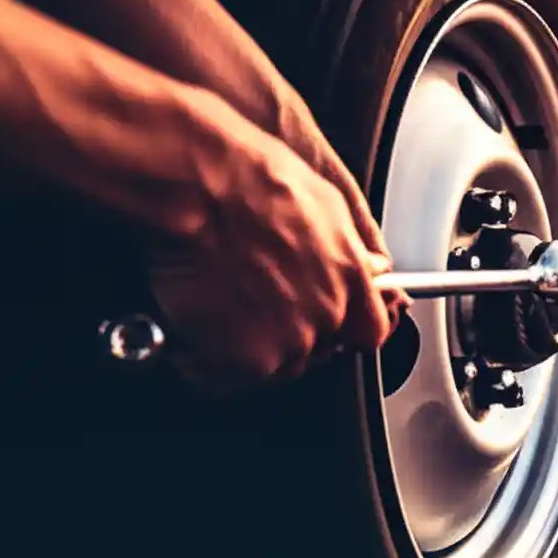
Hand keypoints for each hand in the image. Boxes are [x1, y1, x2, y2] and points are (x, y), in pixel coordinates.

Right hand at [146, 91, 408, 391]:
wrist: (204, 188)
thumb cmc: (253, 180)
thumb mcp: (327, 202)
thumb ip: (349, 247)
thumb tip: (369, 266)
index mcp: (351, 277)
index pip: (368, 331)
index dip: (343, 329)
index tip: (326, 325)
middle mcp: (328, 314)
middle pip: (315, 351)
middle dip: (286, 335)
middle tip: (249, 307)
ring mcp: (291, 341)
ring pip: (272, 366)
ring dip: (245, 349)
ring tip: (214, 312)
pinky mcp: (248, 359)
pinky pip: (223, 377)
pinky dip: (202, 361)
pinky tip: (189, 329)